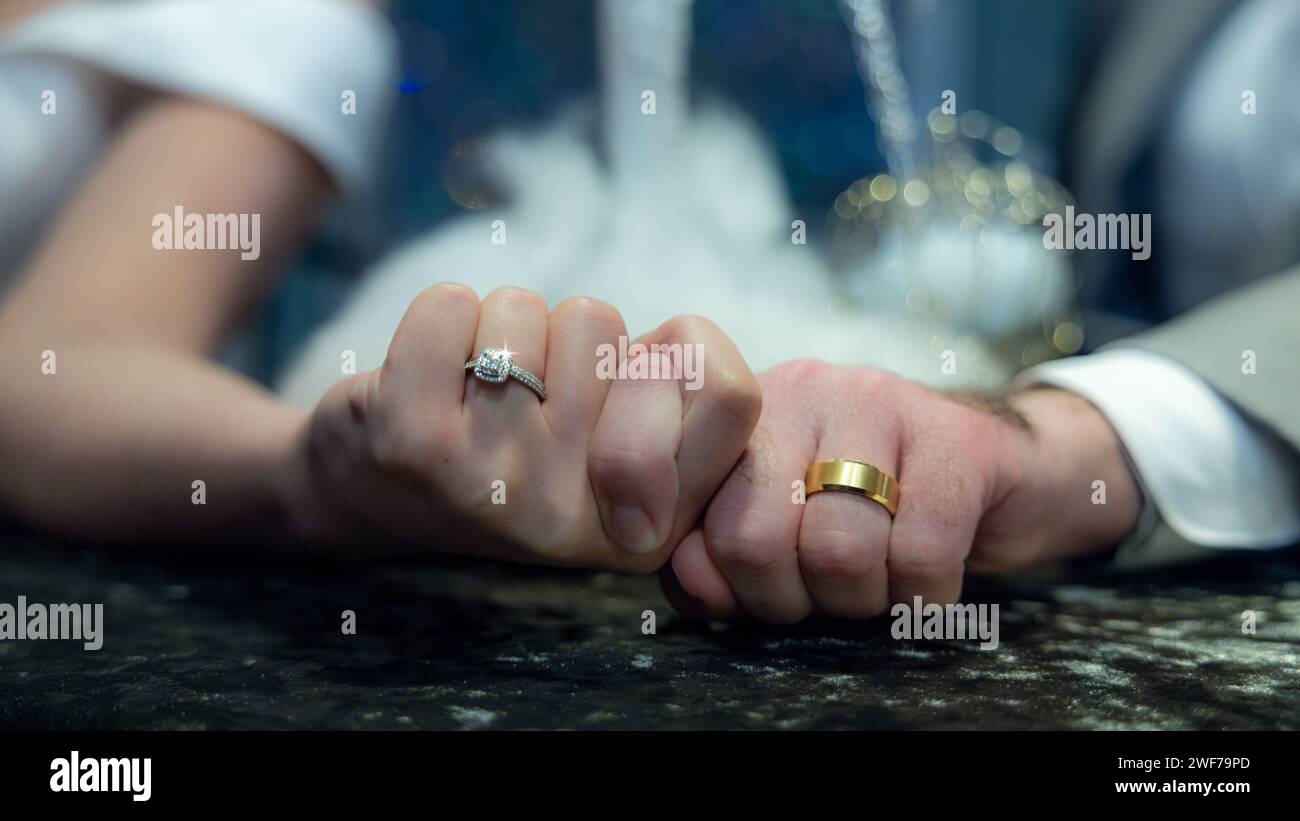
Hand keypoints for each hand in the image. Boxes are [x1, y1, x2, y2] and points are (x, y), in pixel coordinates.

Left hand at [291, 284, 760, 570]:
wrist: (372, 496)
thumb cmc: (518, 448)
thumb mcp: (624, 446)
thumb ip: (686, 397)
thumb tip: (686, 347)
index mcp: (651, 526)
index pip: (730, 393)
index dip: (677, 358)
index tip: (626, 389)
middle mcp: (576, 516)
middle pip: (608, 327)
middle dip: (570, 336)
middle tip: (535, 396)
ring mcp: (493, 482)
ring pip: (528, 310)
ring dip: (500, 329)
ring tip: (479, 391)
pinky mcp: (412, 441)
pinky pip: (450, 304)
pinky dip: (437, 317)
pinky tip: (429, 378)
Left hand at [662, 360, 1141, 621]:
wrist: (1011, 472)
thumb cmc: (878, 513)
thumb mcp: (786, 534)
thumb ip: (719, 557)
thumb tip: (692, 576)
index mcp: (750, 414)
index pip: (703, 520)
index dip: (735, 584)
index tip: (776, 590)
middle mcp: (807, 390)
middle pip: (756, 538)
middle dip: (792, 600)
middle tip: (829, 594)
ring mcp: (884, 403)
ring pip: (837, 552)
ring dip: (862, 601)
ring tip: (882, 581)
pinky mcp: (959, 440)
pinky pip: (919, 555)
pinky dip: (923, 597)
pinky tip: (929, 579)